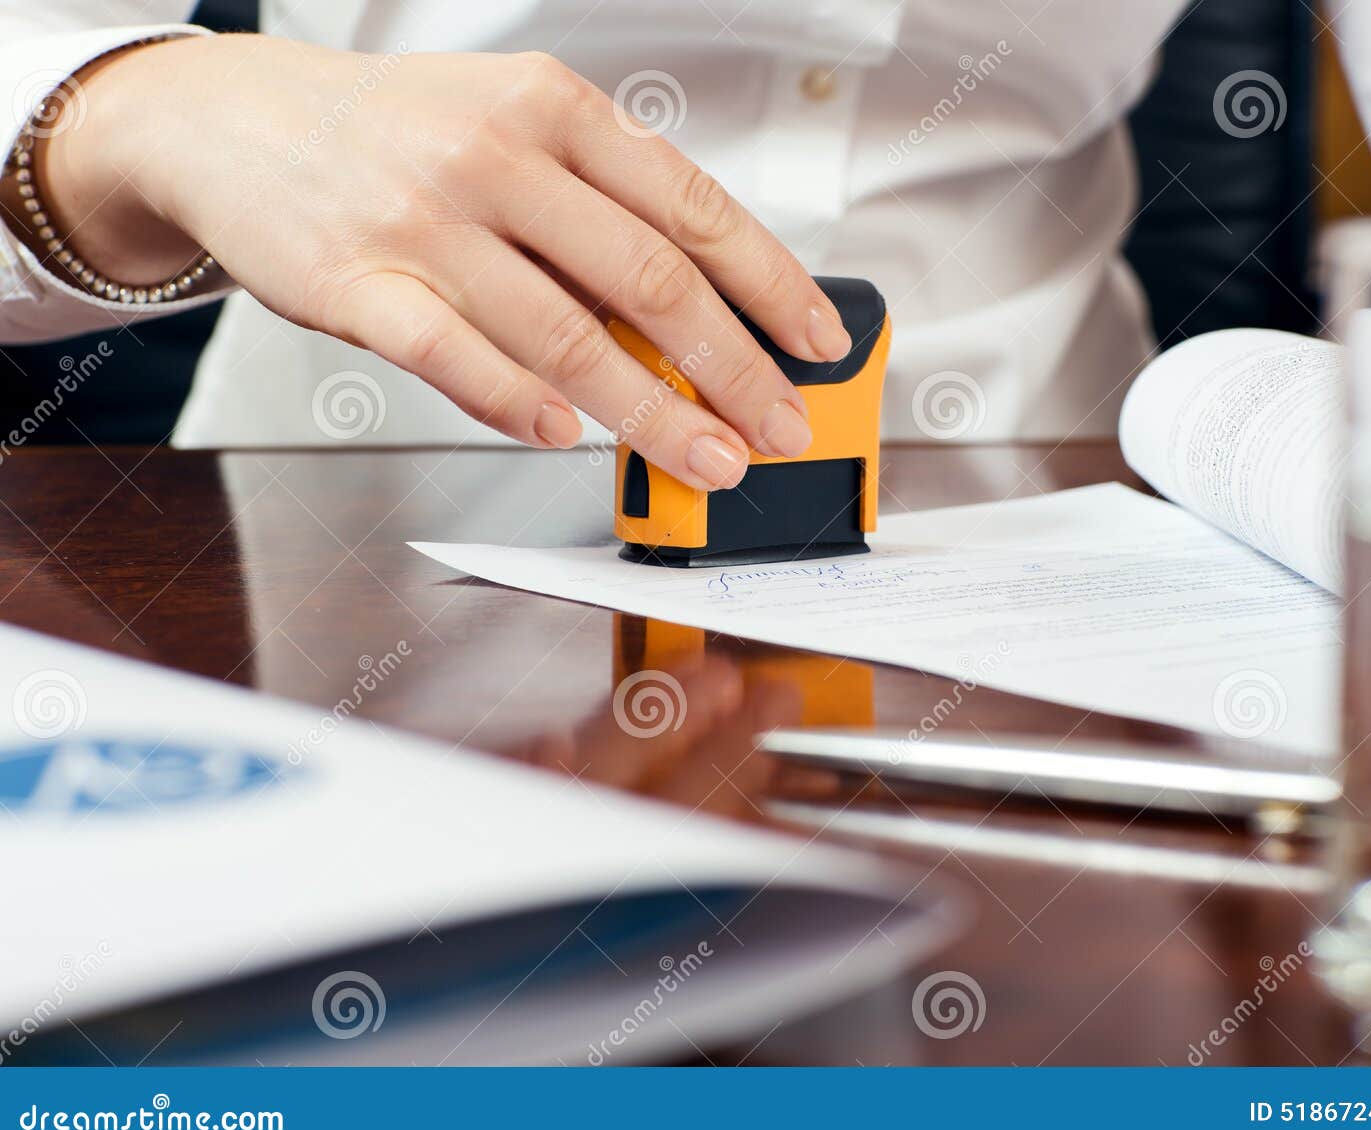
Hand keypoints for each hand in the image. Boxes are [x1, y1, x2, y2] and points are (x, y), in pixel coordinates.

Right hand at [37, 35, 851, 487]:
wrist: (235, 123)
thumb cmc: (396, 135)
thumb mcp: (513, 128)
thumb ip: (599, 211)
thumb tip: (698, 321)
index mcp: (555, 111)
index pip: (692, 206)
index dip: (769, 284)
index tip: (817, 343)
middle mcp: (498, 157)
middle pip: (648, 280)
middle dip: (731, 368)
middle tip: (776, 426)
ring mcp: (424, 220)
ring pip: (566, 334)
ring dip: (652, 413)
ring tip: (707, 458)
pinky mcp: (356, 283)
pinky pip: (454, 355)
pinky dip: (518, 402)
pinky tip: (567, 435)